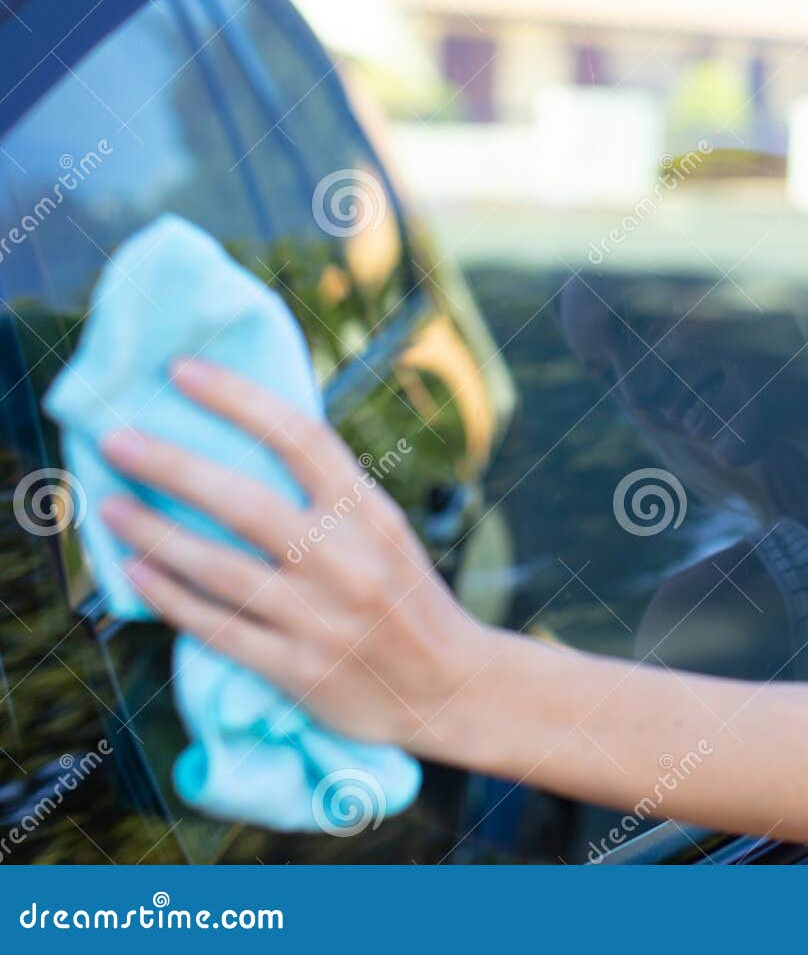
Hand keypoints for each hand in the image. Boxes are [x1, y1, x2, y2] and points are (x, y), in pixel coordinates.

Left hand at [98, 357, 492, 752]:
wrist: (449, 687)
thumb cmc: (408, 601)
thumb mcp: (387, 536)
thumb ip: (332, 499)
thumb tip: (248, 446)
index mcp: (372, 516)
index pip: (302, 439)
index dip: (239, 399)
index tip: (184, 371)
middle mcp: (348, 562)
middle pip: (244, 503)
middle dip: (172, 466)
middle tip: (116, 439)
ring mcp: (320, 618)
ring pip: (219, 569)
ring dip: (153, 534)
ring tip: (107, 507)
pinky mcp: (297, 670)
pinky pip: (217, 628)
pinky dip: (169, 598)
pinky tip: (133, 573)